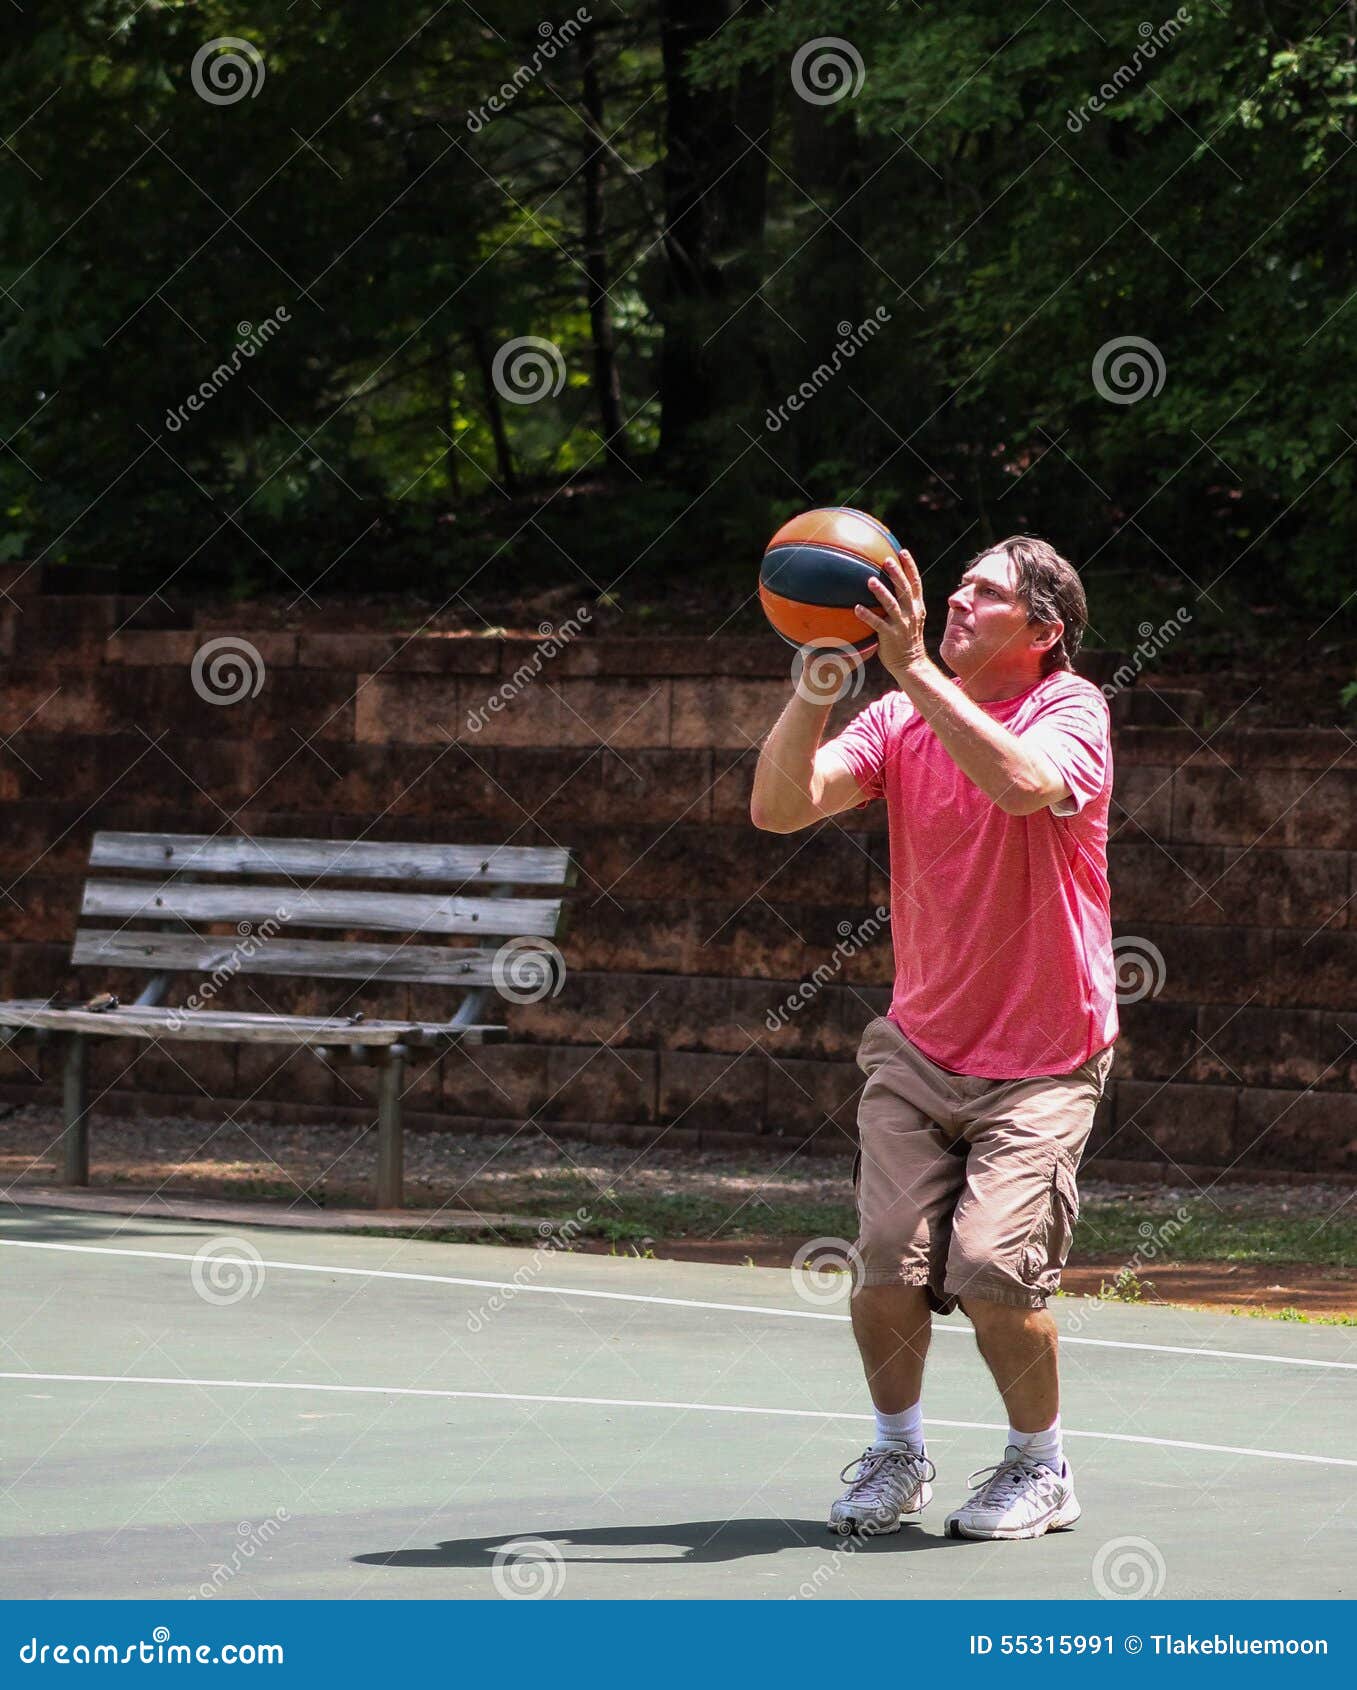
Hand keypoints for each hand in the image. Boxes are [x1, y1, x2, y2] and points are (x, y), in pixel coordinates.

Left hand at [854, 548, 927, 676]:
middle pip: (905, 589)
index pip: (915, 582)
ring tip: (870, 580)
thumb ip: (903, 603)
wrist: (910, 663)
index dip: (910, 566)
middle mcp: (911, 613)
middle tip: (887, 560)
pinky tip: (857, 608)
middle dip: (897, 573)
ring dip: (881, 592)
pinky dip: (867, 615)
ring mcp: (901, 624)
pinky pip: (877, 623)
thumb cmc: (906, 639)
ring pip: (892, 604)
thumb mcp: (910, 618)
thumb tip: (891, 587)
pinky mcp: (890, 636)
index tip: (902, 551)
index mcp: (916, 606)